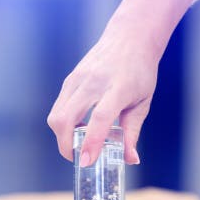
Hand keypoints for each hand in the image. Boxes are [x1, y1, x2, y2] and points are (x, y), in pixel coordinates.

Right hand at [47, 0, 198, 165]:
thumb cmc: (140, 71)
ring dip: (63, 136)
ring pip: (57, 115)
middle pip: (67, 118)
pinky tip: (78, 127)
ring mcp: (78, 78)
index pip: (99, 118)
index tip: (86, 162)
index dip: (91, 142)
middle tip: (79, 158)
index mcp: (118, 88)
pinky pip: (58, 108)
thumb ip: (132, 133)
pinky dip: (64, 124)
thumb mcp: (142, 103)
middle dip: (66, 145)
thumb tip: (130, 160)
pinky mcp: (70, 79)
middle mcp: (94, 82)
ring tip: (79, 143)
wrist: (130, 37)